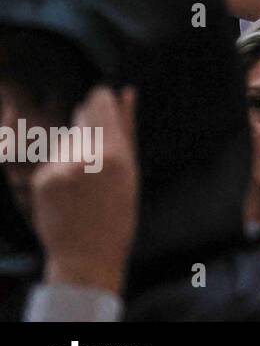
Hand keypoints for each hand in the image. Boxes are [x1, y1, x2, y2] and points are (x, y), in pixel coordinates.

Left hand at [34, 87, 137, 294]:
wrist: (87, 253)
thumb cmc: (118, 213)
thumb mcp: (132, 169)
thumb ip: (127, 126)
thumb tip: (126, 91)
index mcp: (113, 153)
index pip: (97, 101)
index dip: (101, 102)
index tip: (104, 106)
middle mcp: (83, 156)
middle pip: (81, 118)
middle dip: (90, 129)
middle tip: (99, 158)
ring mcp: (59, 168)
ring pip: (66, 138)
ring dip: (74, 148)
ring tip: (85, 178)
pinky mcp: (41, 179)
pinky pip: (52, 157)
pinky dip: (60, 166)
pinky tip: (71, 187)